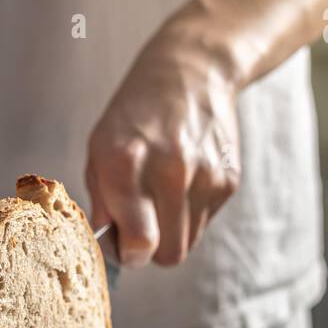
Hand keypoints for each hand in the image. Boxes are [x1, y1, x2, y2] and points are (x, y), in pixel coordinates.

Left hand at [86, 13, 242, 267]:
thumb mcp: (99, 147)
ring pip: (187, 243)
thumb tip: (108, 244)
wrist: (192, 72)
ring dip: (170, 232)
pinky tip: (181, 182)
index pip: (139, 242)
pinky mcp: (228, 180)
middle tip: (139, 227)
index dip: (128, 255)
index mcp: (125, 161)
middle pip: (167, 253)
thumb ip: (101, 200)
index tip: (122, 245)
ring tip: (159, 198)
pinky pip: (204, 223)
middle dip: (150, 250)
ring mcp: (205, 176)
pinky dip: (189, 214)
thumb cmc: (135, 113)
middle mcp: (169, 170)